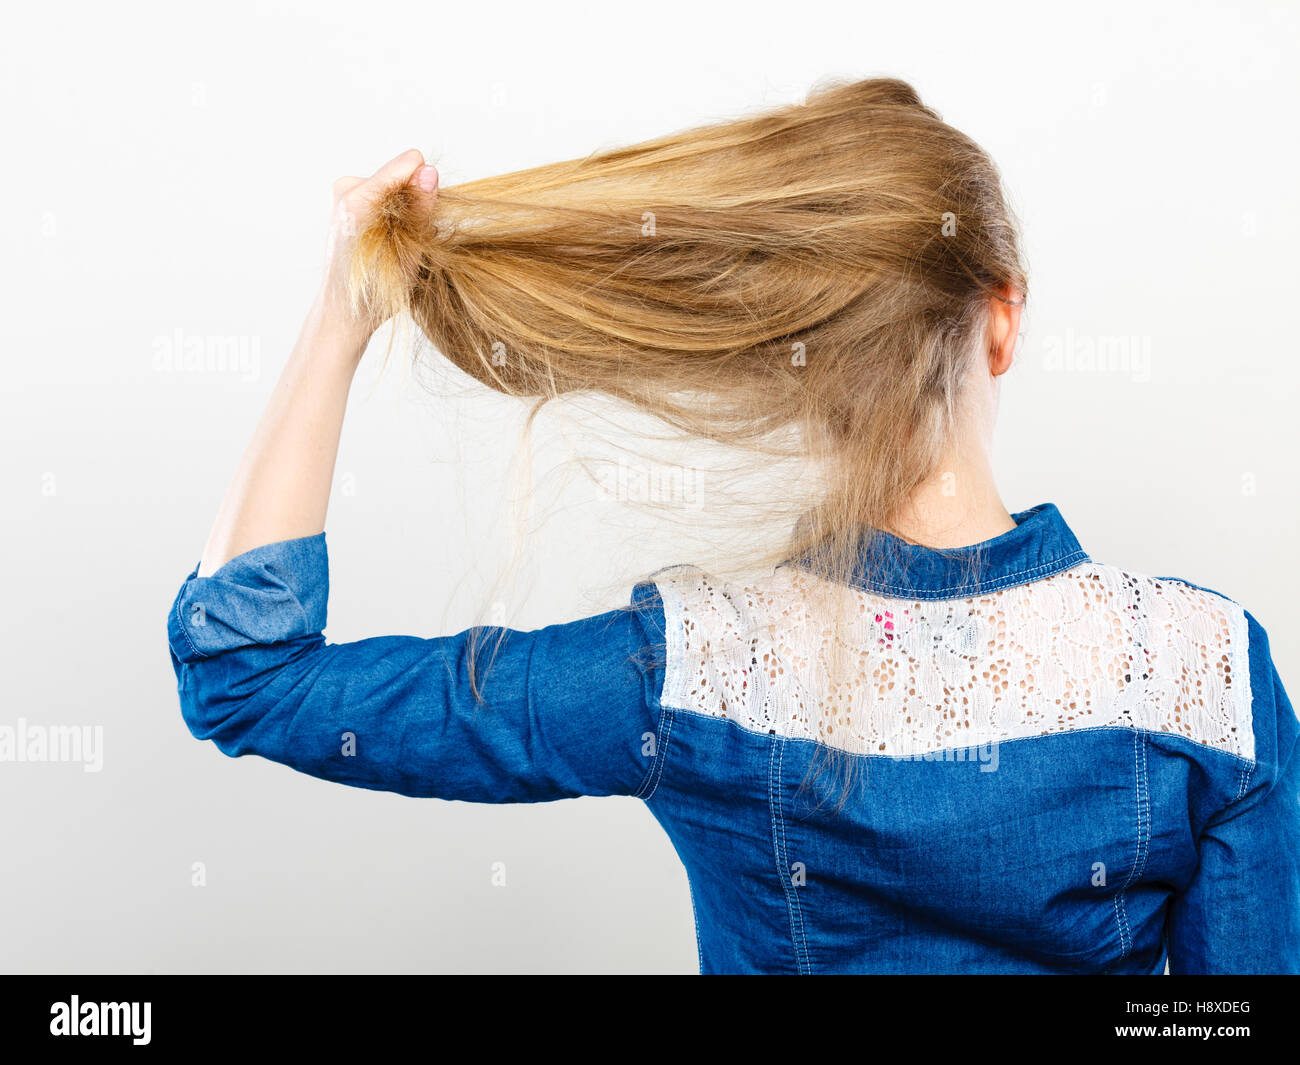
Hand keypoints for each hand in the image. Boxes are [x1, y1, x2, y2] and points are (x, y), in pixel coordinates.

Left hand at [315, 148, 438, 347]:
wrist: (343, 311)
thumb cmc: (376, 291)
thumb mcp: (410, 253)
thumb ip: (420, 208)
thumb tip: (429, 171)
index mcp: (357, 200)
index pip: (408, 164)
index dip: (424, 189)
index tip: (420, 221)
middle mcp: (345, 189)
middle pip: (401, 175)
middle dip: (412, 202)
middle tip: (404, 241)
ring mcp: (342, 193)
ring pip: (393, 185)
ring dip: (402, 211)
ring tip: (392, 244)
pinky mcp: (345, 200)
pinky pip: (382, 194)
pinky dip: (391, 214)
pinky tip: (383, 241)